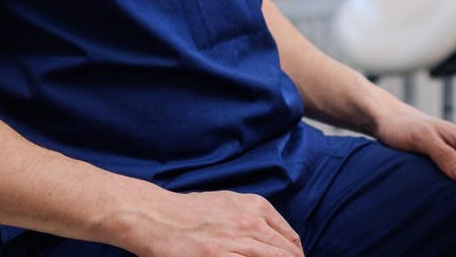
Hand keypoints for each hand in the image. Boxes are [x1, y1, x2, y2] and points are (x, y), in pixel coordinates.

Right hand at [140, 189, 303, 256]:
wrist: (159, 216)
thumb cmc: (191, 211)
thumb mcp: (229, 203)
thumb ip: (254, 216)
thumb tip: (274, 238)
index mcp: (255, 206)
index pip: (290, 238)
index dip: (295, 255)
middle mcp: (250, 221)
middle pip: (286, 253)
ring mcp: (235, 241)